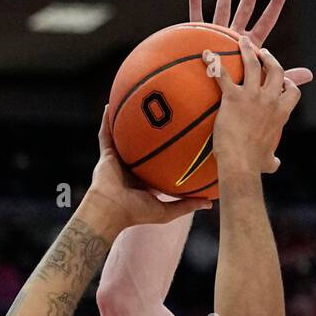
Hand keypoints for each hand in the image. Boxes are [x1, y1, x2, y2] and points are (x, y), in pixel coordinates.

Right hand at [88, 108, 211, 230]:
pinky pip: (106, 134)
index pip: (159, 163)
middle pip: (143, 146)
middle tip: (164, 113)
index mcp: (145, 181)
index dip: (170, 152)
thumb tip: (210, 204)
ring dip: (128, 121)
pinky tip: (110, 104)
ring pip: (124, 137)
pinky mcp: (106, 155)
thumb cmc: (137, 213)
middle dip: (152, 132)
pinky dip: (106, 120)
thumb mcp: (166, 210)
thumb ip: (186, 205)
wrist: (111, 211)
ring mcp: (118, 161)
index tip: (184, 139)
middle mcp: (132, 169)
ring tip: (136, 101)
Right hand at [189, 0, 312, 89]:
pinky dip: (195, 7)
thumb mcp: (264, 85)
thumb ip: (284, 76)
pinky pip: (197, 23)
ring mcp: (217, 37)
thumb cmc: (240, 100)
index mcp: (251, 47)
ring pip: (223, 10)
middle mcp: (235, 38)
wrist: (214, 109)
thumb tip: (311, 75)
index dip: (275, 5)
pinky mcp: (201, 42)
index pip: (266, 22)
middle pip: (246, 9)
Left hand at [205, 38, 301, 176]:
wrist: (241, 164)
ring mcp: (251, 96)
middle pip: (276, 70)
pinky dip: (214, 63)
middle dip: (270, 58)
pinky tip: (207, 54)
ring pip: (253, 64)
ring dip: (248, 50)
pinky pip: (222, 75)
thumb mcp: (268, 161)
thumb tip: (274, 164)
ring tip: (242, 41)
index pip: (292, 92)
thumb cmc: (254, 165)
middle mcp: (269, 100)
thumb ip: (272, 159)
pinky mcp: (232, 97)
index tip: (283, 80)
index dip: (288, 84)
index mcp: (281, 114)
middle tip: (263, 52)